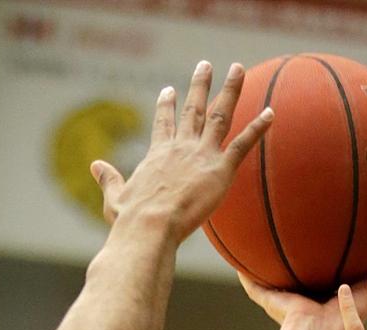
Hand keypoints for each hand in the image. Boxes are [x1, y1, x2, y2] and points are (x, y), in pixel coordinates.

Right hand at [92, 62, 272, 241]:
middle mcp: (181, 146)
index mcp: (157, 153)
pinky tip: (271, 113)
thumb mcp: (115, 197)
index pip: (164, 123)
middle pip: (193, 109)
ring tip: (239, 69)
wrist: (151, 226)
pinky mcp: (220, 169)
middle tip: (205, 65)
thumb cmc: (131, 219)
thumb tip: (95, 166)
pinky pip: (243, 143)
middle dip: (200, 85)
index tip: (169, 90)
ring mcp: (202, 154)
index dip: (167, 106)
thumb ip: (108, 179)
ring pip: (220, 115)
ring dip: (231, 90)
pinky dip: (258, 127)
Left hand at [239, 244, 366, 329]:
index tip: (348, 233)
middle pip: (361, 265)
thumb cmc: (290, 321)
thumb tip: (236, 266)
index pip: (337, 266)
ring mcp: (361, 291)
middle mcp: (345, 288)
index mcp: (326, 289)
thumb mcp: (268, 296)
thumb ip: (252, 282)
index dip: (343, 252)